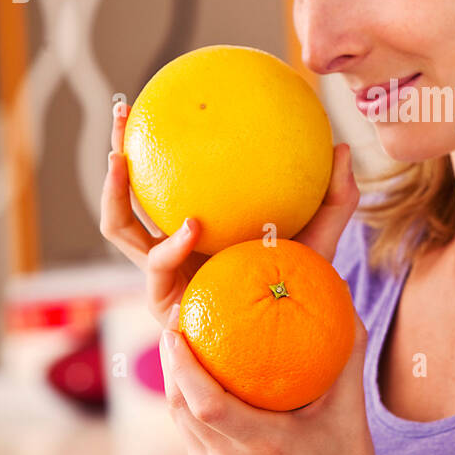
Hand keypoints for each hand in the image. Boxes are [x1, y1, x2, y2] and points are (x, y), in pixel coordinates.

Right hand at [100, 96, 358, 330]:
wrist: (296, 346)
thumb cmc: (301, 289)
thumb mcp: (318, 239)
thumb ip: (333, 199)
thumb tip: (341, 145)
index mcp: (193, 234)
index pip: (158, 187)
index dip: (147, 151)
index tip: (148, 108)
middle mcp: (168, 254)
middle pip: (123, 201)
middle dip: (114, 161)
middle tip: (122, 122)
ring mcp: (161, 279)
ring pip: (118, 230)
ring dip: (114, 195)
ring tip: (124, 163)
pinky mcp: (165, 305)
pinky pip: (159, 266)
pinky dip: (171, 244)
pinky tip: (192, 226)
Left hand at [158, 296, 381, 454]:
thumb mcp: (352, 407)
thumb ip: (347, 350)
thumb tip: (340, 294)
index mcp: (267, 446)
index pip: (205, 402)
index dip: (182, 364)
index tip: (177, 328)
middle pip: (182, 410)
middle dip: (171, 366)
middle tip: (175, 328)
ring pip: (182, 428)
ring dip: (175, 390)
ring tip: (180, 353)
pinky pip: (193, 446)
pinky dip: (190, 415)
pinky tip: (196, 390)